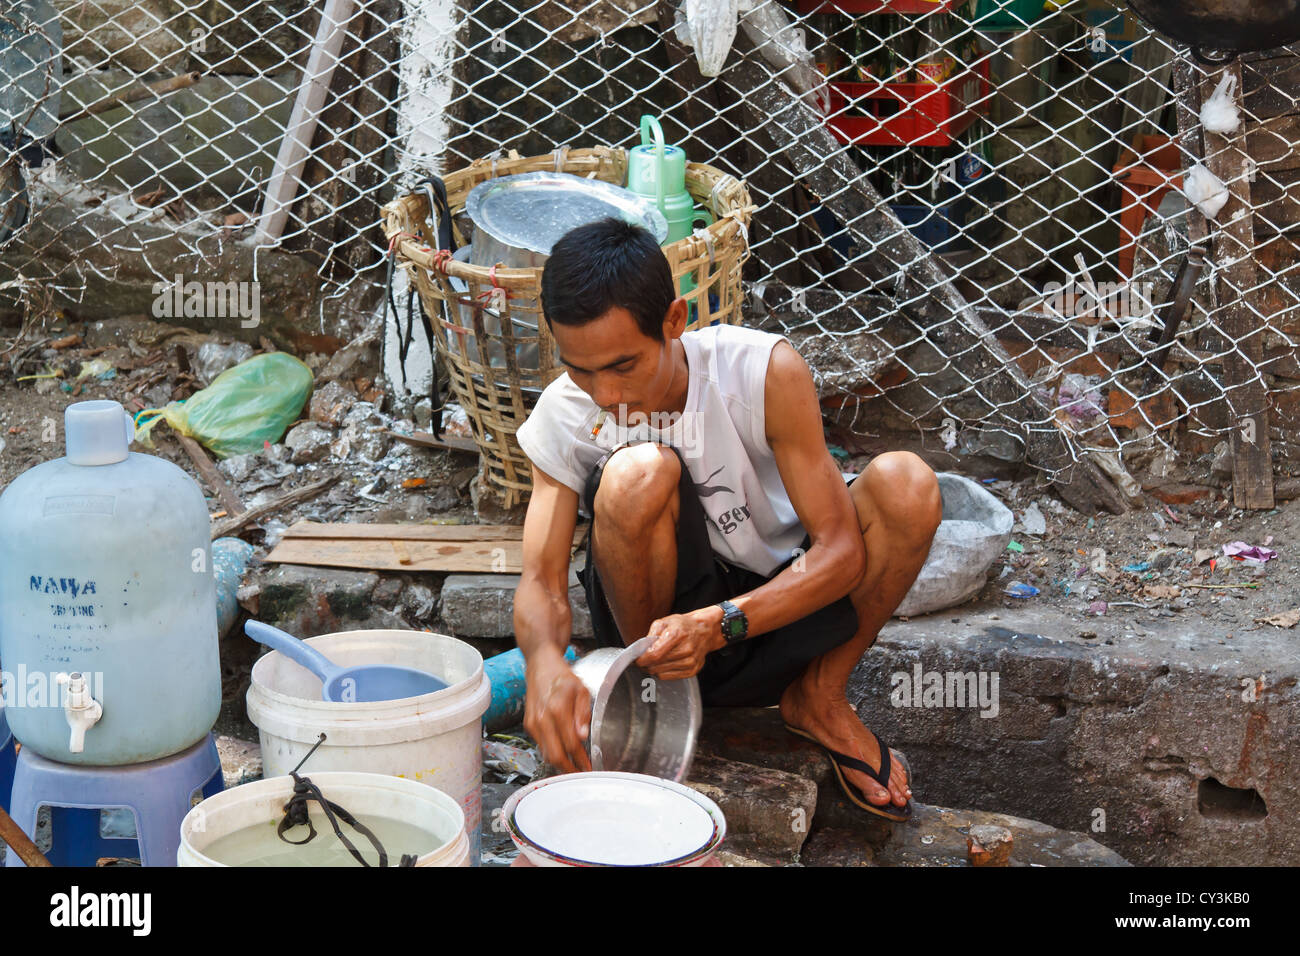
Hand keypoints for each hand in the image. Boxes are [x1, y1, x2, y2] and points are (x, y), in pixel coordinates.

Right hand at [523, 652, 592, 773]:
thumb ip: (583, 714)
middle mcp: (542, 719)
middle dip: (569, 769)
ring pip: (546, 754)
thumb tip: (583, 736)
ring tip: (574, 765)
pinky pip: (541, 745)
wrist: (540, 666)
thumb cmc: (563, 677)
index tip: (588, 767)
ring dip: (560, 763)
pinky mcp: (528, 725)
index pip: (571, 744)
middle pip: (555, 755)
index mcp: (558, 709)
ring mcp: (533, 723)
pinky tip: (563, 751)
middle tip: (580, 773)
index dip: (580, 759)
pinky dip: (552, 752)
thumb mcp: (582, 690)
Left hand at [635, 606, 726, 680]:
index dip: (641, 659)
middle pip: (656, 665)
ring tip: (655, 659)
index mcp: (677, 634)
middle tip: (643, 658)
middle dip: (645, 664)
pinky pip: (668, 677)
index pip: (654, 654)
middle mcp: (686, 650)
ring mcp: (690, 662)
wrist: (704, 631)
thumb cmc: (683, 626)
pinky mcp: (692, 671)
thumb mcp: (664, 622)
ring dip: (653, 668)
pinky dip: (662, 672)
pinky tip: (664, 663)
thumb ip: (650, 636)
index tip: (635, 659)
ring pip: (660, 673)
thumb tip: (640, 650)